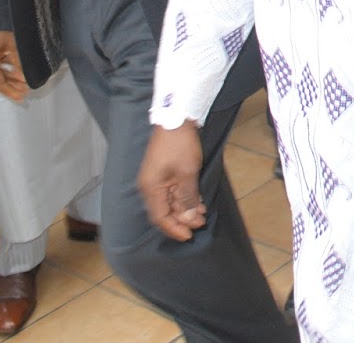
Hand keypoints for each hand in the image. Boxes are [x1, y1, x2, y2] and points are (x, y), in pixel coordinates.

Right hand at [0, 30, 28, 102]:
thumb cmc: (4, 24)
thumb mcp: (14, 44)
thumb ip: (18, 61)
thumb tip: (24, 78)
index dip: (9, 91)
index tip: (20, 97)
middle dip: (12, 84)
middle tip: (26, 90)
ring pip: (2, 69)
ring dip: (14, 76)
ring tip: (26, 81)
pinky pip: (4, 61)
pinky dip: (13, 66)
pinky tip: (22, 69)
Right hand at [139, 121, 207, 241]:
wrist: (176, 117)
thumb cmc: (180, 145)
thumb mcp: (187, 173)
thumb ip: (187, 198)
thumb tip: (189, 219)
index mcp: (151, 188)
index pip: (160, 217)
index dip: (174, 229)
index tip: (189, 236)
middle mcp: (150, 186)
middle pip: (165, 211)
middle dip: (183, 220)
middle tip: (201, 224)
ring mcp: (157, 178)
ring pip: (170, 202)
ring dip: (186, 209)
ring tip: (202, 214)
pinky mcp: (165, 172)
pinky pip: (173, 191)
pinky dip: (185, 198)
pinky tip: (198, 202)